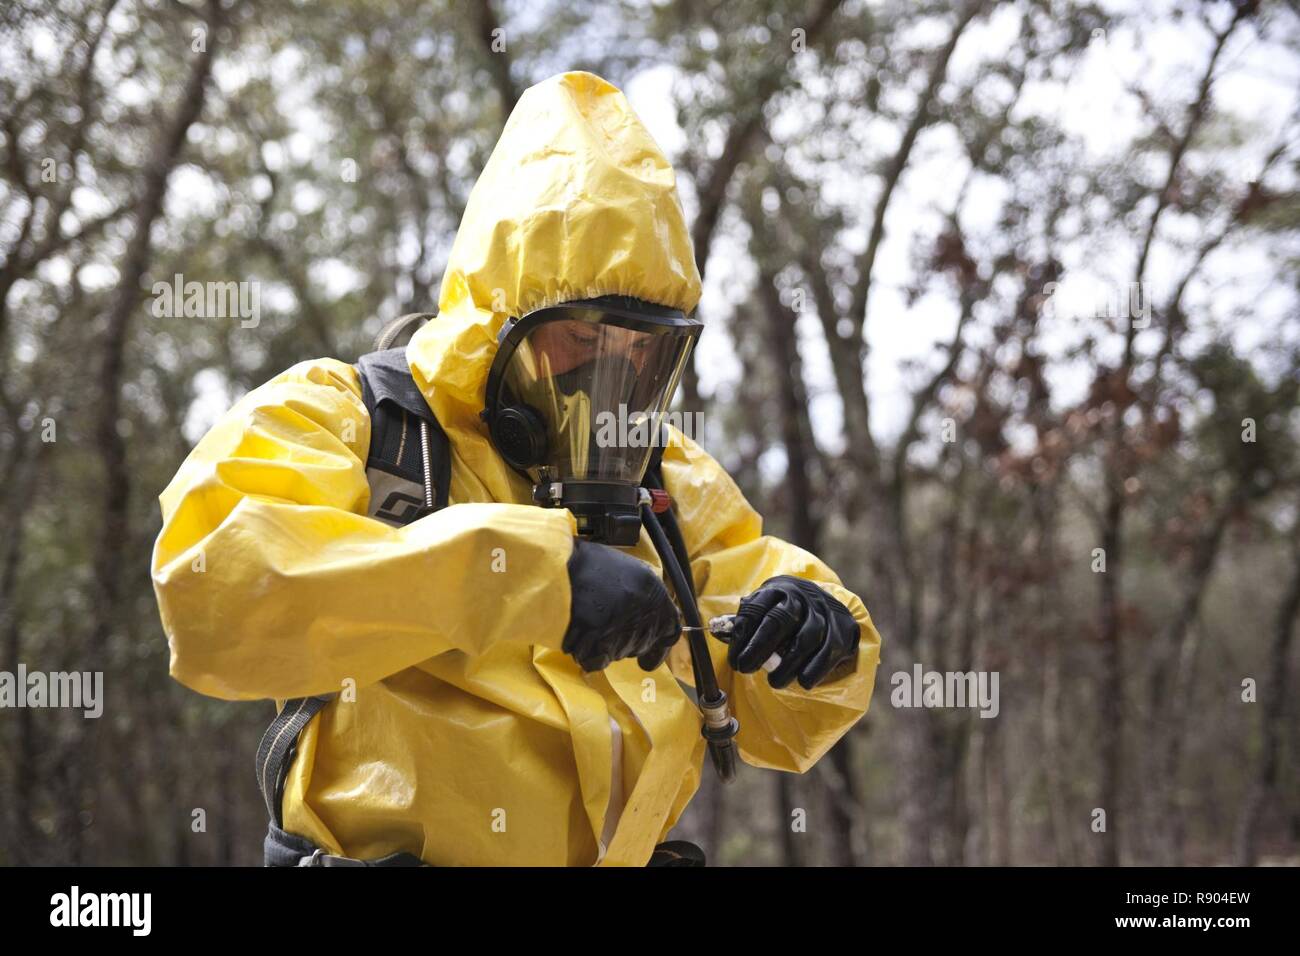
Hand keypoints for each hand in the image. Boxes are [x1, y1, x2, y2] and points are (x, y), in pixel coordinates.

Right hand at [562, 538, 680, 671]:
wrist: (556, 565)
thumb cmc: (586, 563)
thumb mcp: (626, 569)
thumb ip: (640, 593)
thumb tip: (643, 613)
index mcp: (653, 591)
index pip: (670, 629)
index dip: (660, 647)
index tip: (648, 659)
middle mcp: (643, 612)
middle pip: (640, 643)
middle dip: (624, 641)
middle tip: (603, 624)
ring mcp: (622, 629)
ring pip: (618, 653)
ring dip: (604, 646)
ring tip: (586, 621)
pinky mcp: (599, 643)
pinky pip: (597, 661)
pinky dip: (587, 655)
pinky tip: (578, 637)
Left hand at [728, 576, 858, 688]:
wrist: (829, 604)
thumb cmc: (787, 613)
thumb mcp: (765, 609)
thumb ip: (745, 622)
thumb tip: (716, 631)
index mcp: (777, 590)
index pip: (755, 609)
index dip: (742, 635)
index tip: (734, 659)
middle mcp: (802, 596)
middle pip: (779, 621)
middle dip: (760, 648)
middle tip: (746, 669)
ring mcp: (825, 611)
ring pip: (806, 639)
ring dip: (788, 665)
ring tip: (775, 682)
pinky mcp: (843, 627)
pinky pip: (829, 650)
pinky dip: (815, 669)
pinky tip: (803, 681)